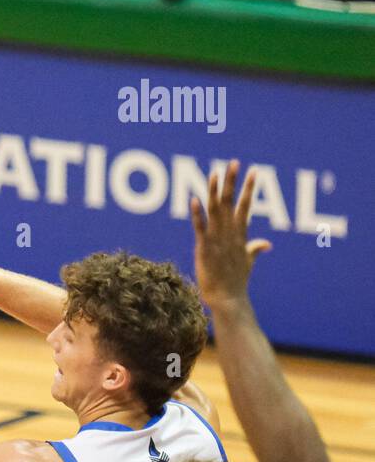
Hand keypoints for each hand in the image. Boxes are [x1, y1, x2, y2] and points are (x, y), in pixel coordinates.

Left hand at [190, 159, 271, 308]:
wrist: (228, 299)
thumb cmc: (236, 281)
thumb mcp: (248, 262)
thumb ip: (255, 249)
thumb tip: (267, 244)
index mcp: (240, 235)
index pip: (245, 206)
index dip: (248, 188)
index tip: (254, 171)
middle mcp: (230, 234)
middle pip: (230, 202)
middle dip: (232, 182)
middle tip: (233, 162)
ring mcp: (217, 240)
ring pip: (215, 210)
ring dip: (213, 191)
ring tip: (214, 173)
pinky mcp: (204, 248)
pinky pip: (200, 227)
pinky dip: (197, 214)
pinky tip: (194, 200)